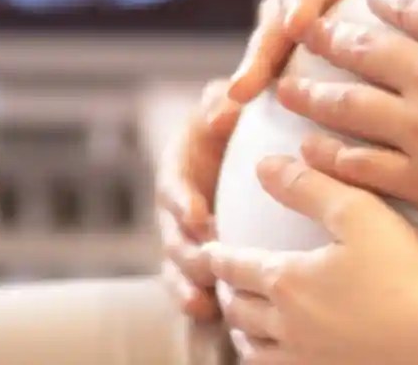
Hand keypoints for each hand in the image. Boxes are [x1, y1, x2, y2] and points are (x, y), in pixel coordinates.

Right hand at [155, 79, 242, 320]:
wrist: (245, 144)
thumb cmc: (234, 118)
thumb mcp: (224, 102)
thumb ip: (218, 102)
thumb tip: (224, 111)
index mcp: (177, 168)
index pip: (173, 187)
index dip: (183, 202)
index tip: (199, 216)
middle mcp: (176, 208)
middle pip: (174, 236)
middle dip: (188, 253)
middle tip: (210, 263)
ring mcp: (186, 237)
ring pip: (179, 267)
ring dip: (190, 284)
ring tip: (206, 301)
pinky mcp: (200, 260)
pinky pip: (191, 285)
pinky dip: (196, 302)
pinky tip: (213, 314)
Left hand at [204, 157, 417, 364]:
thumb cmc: (408, 273)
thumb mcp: (359, 213)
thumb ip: (308, 186)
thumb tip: (263, 165)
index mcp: (286, 281)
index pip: (233, 266)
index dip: (216, 255)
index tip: (205, 250)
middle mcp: (286, 327)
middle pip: (237, 310)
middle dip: (227, 293)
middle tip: (226, 283)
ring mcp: (306, 362)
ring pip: (254, 351)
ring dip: (245, 332)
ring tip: (247, 323)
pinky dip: (269, 363)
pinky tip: (285, 356)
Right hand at [228, 0, 417, 102]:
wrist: (404, 37)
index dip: (298, 2)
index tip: (299, 25)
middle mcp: (293, 10)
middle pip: (270, 30)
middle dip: (259, 59)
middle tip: (246, 86)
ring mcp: (284, 47)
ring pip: (260, 63)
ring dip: (246, 85)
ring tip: (229, 111)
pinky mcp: (282, 79)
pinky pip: (259, 90)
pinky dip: (241, 105)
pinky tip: (230, 127)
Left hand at [279, 0, 417, 245]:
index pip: (410, 4)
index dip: (385, 0)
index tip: (369, 1)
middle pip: (365, 51)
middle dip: (329, 41)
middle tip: (302, 37)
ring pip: (350, 107)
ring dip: (314, 96)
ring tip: (284, 91)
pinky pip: (365, 167)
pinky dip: (332, 158)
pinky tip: (309, 155)